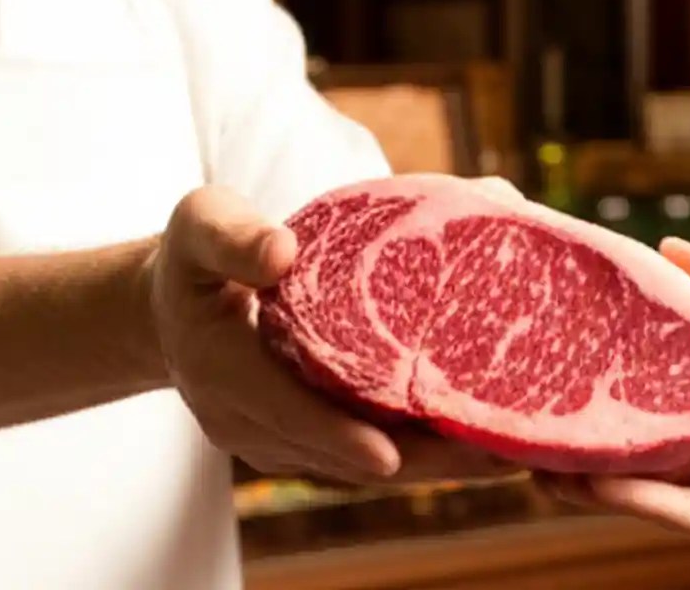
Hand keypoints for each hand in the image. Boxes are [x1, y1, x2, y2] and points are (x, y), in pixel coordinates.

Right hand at [150, 186, 515, 484]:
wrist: (174, 313)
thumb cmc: (194, 259)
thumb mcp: (199, 225)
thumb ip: (232, 235)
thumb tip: (283, 250)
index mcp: (221, 368)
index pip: (284, 411)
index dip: (336, 434)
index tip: (390, 452)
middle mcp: (248, 421)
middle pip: (343, 455)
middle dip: (422, 460)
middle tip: (503, 453)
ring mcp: (276, 441)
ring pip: (363, 465)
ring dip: (435, 462)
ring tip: (514, 447)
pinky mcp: (303, 445)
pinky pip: (365, 455)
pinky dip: (421, 449)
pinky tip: (482, 434)